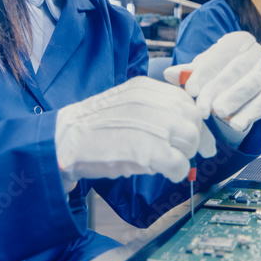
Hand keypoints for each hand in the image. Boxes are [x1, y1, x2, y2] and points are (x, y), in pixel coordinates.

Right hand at [54, 77, 216, 191]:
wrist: (62, 142)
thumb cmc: (91, 128)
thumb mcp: (123, 104)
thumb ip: (151, 107)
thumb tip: (181, 125)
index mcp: (144, 88)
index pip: (185, 100)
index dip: (195, 121)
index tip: (198, 137)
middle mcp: (150, 101)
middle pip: (192, 120)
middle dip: (194, 140)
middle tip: (187, 155)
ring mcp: (150, 125)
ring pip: (190, 140)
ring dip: (184, 155)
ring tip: (167, 162)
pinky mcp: (148, 151)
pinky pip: (179, 163)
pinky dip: (176, 172)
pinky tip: (164, 172)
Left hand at [164, 32, 260, 132]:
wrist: (247, 78)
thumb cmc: (221, 71)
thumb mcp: (204, 68)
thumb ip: (188, 72)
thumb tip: (169, 74)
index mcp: (238, 40)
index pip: (220, 54)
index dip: (204, 73)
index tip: (191, 90)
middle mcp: (255, 52)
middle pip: (235, 70)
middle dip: (216, 90)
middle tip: (202, 109)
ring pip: (252, 83)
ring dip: (235, 99)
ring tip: (219, 113)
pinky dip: (251, 114)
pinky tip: (236, 124)